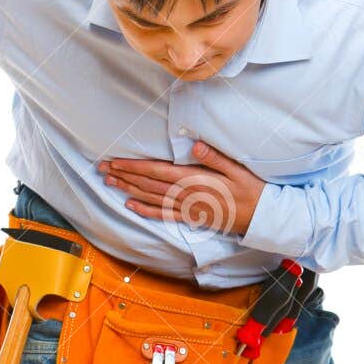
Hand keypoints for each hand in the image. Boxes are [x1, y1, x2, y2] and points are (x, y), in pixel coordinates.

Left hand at [98, 140, 264, 235]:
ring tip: (110, 183)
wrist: (260, 217)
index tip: (116, 161)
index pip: (157, 171)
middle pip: (148, 184)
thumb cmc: (250, 189)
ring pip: (151, 198)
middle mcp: (186, 195)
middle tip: (103, 169)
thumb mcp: (237, 169)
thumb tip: (195, 145)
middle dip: (124, 176)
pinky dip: (145, 210)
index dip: (134, 166)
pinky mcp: (189, 218)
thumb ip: (215, 157)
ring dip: (129, 190)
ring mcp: (186, 208)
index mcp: (194, 180)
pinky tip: (130, 206)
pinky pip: (162, 215)